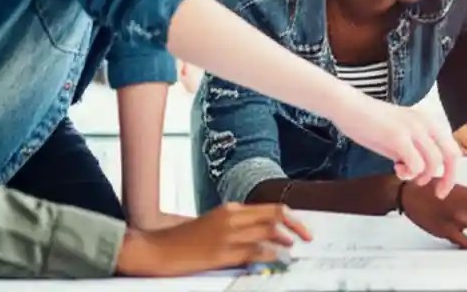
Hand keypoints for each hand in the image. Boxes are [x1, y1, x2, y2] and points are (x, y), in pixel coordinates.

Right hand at [115, 203, 310, 276]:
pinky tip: (277, 258)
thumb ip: (238, 224)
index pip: (269, 208)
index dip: (290, 217)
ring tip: (293, 249)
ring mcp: (227, 235)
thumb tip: (265, 233)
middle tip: (307, 237)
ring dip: (285, 241)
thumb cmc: (185, 240)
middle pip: (274, 216)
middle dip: (296, 226)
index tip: (301, 227)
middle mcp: (231, 217)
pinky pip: (254, 251)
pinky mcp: (221, 253)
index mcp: (230, 209)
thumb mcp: (214, 223)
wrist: (158, 249)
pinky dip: (270, 254)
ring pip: (268, 232)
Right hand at [328, 90, 460, 198]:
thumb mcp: (399, 136)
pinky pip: (416, 164)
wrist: (349, 107)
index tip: (440, 188)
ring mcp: (413, 129)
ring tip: (402, 172)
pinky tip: (395, 167)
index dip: (451, 172)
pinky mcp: (398, 136)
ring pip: (434, 163)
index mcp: (427, 121)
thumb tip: (423, 171)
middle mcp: (425, 123)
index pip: (452, 148)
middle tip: (436, 193)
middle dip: (448, 179)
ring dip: (420, 176)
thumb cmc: (370, 122)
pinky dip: (408, 173)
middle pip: (451, 155)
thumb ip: (414, 150)